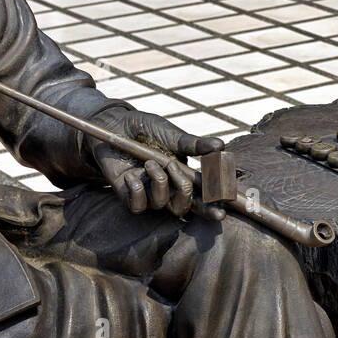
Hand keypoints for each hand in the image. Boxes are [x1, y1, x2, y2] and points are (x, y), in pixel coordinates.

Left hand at [92, 110, 222, 216]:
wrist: (116, 125)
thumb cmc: (146, 130)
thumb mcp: (173, 135)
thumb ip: (194, 144)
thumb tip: (220, 146)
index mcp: (182, 175)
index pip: (201, 197)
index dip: (211, 208)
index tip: (221, 212)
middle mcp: (167, 188)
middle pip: (184, 208)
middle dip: (186, 193)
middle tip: (178, 172)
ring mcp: (148, 193)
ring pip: (162, 204)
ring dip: (159, 181)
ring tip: (150, 162)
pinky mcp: (127, 195)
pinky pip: (138, 205)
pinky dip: (137, 189)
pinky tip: (132, 173)